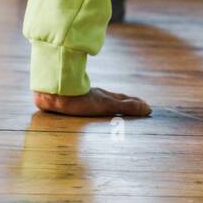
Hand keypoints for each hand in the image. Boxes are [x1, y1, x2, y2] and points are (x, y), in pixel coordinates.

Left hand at [33, 87, 151, 116]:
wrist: (54, 93)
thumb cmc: (80, 101)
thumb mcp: (107, 105)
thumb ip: (126, 107)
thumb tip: (148, 109)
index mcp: (106, 97)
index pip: (125, 99)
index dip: (136, 103)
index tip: (147, 107)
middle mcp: (97, 95)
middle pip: (115, 98)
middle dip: (126, 102)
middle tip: (136, 106)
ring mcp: (85, 96)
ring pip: (101, 98)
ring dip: (111, 103)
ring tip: (115, 107)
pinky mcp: (72, 99)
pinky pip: (88, 101)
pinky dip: (95, 104)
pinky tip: (88, 107)